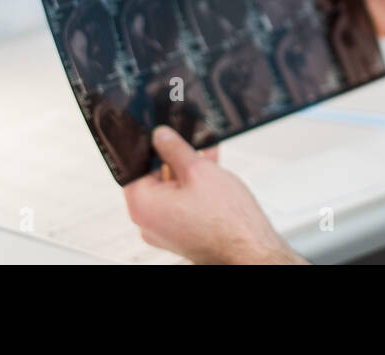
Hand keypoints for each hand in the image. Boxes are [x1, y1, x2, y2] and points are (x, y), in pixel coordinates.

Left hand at [123, 126, 307, 264]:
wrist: (248, 248)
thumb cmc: (225, 220)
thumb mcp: (199, 170)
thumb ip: (175, 148)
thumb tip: (161, 136)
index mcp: (142, 206)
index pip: (136, 167)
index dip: (152, 147)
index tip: (165, 135)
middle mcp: (148, 221)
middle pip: (155, 178)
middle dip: (175, 158)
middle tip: (193, 144)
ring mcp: (165, 229)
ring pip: (172, 190)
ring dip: (189, 172)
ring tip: (209, 157)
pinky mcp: (181, 232)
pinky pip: (181, 203)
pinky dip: (194, 188)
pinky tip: (213, 173)